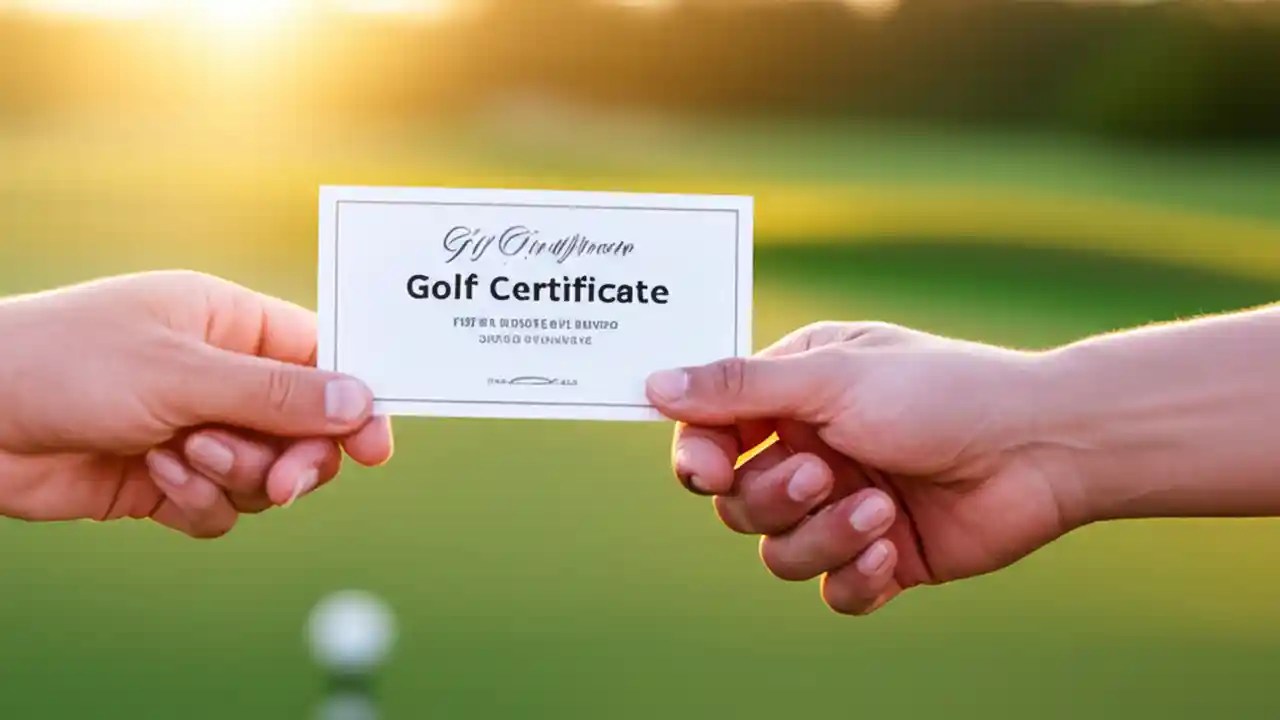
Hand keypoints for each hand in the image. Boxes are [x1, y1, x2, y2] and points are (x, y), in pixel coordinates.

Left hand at [0, 271, 393, 536]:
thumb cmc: (65, 363)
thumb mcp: (181, 373)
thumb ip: (276, 395)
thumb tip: (361, 402)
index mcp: (232, 325)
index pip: (323, 359)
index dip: (356, 400)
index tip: (375, 448)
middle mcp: (222, 376)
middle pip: (306, 429)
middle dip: (294, 457)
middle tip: (282, 483)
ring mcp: (198, 429)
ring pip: (266, 475)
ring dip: (233, 477)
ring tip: (180, 456)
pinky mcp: (169, 480)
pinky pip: (221, 508)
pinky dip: (197, 502)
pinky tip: (153, 478)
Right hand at [646, 322, 1079, 614]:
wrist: (1043, 448)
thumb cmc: (942, 392)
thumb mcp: (833, 379)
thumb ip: (739, 388)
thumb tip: (654, 383)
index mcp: (794, 394)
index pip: (711, 433)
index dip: (699, 457)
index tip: (707, 469)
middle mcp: (812, 450)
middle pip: (737, 501)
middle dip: (775, 496)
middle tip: (824, 473)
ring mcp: (845, 506)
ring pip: (779, 551)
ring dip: (822, 537)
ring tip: (878, 511)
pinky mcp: (881, 556)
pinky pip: (832, 590)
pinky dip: (854, 578)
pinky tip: (890, 551)